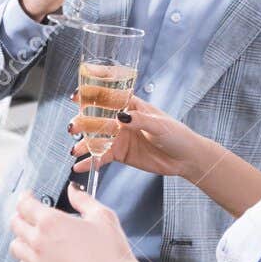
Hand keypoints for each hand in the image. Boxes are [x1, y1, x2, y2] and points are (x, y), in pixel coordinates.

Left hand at [8, 186, 152, 261]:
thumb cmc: (112, 251)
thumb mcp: (102, 216)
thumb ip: (83, 200)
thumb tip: (72, 189)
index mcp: (51, 222)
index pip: (24, 205)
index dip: (24, 198)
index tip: (28, 197)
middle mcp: (39, 241)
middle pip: (15, 224)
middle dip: (22, 217)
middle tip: (31, 217)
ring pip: (15, 246)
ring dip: (22, 240)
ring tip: (35, 239)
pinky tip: (37, 260)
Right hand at [69, 96, 204, 178]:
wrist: (186, 159)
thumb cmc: (177, 135)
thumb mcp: (160, 125)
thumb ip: (139, 120)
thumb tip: (120, 116)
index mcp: (131, 106)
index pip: (108, 97)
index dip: (91, 95)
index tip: (76, 96)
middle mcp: (121, 120)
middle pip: (96, 119)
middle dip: (82, 122)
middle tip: (74, 128)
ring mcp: (118, 137)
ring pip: (95, 139)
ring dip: (83, 144)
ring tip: (75, 151)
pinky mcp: (119, 153)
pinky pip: (101, 157)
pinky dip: (90, 162)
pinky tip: (80, 166)